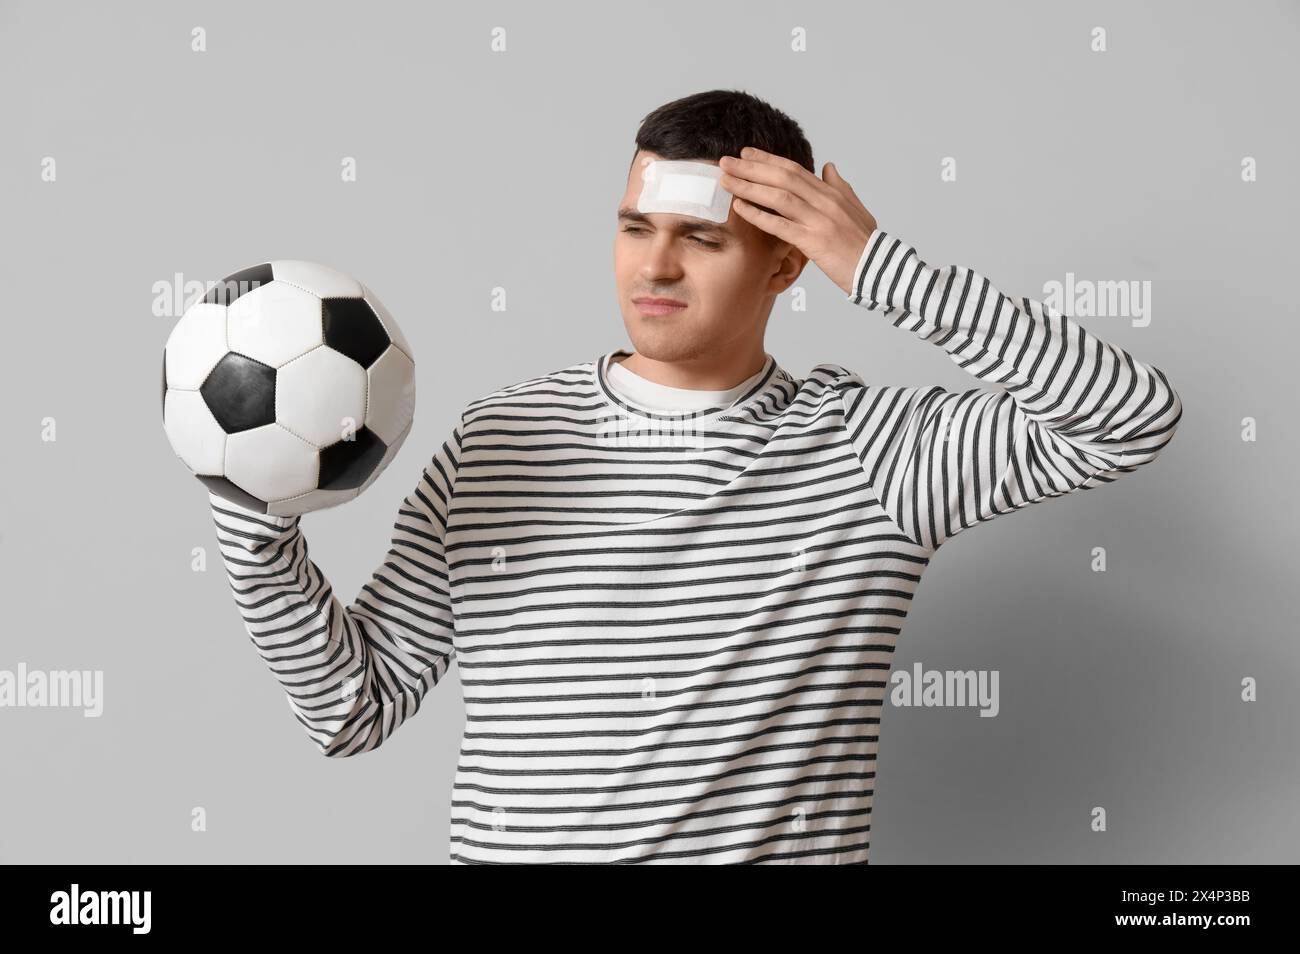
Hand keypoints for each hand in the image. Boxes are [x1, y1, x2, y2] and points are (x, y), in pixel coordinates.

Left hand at [719, 146, 876, 295]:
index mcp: (832, 192)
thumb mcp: (857, 210)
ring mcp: (819, 220)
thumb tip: (828, 166)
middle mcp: (824, 201)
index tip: (745, 153)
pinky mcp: (814, 241)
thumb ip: (841, 187)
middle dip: (750, 168)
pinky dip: (759, 215)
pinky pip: (780, 225)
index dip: (768, 159)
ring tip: (725, 181)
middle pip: (782, 177)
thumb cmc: (867, 244)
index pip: (794, 169)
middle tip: (725, 162)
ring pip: (778, 196)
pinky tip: (740, 207)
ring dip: (749, 186)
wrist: (882, 270)